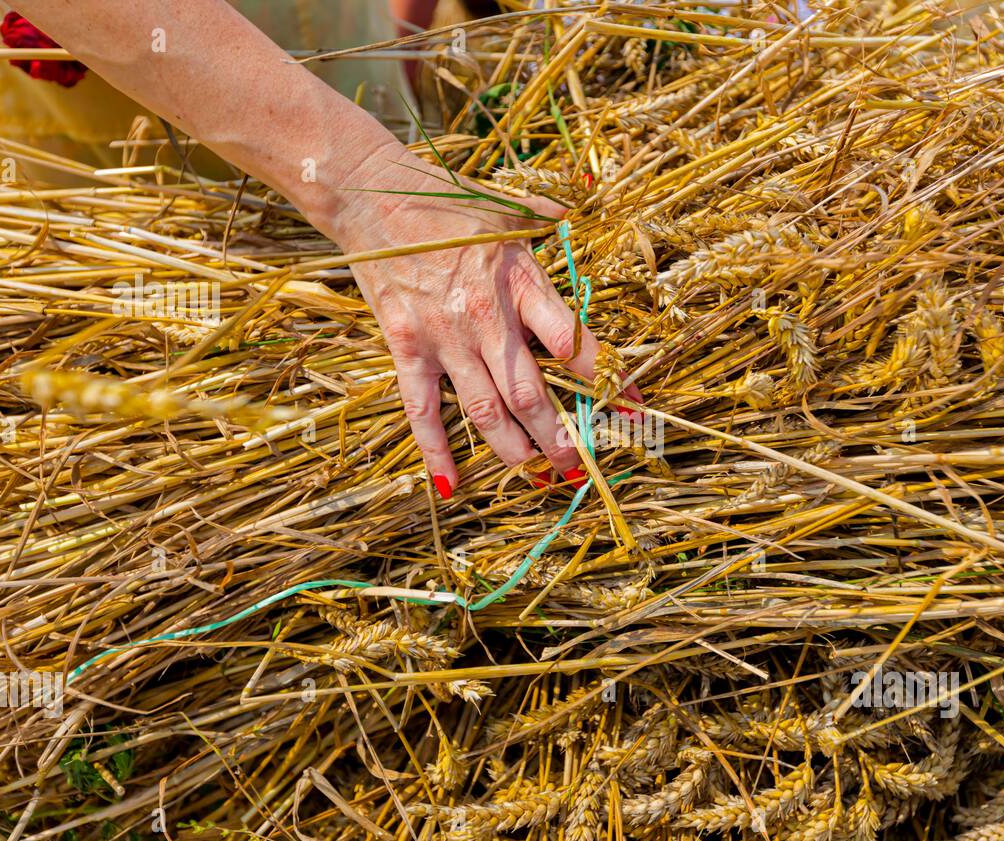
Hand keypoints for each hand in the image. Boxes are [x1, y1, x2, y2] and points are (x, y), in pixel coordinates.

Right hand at [330, 143, 638, 498]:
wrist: (371, 195)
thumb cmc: (446, 199)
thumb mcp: (508, 206)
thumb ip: (546, 218)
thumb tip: (574, 213)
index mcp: (519, 281)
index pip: (572, 341)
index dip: (606, 377)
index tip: (632, 407)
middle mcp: (485, 317)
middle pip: (530, 391)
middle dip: (557, 434)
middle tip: (577, 465)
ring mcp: (444, 337)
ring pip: (485, 409)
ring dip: (513, 448)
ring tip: (536, 473)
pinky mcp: (407, 347)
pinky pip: (421, 410)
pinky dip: (436, 450)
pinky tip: (451, 483)